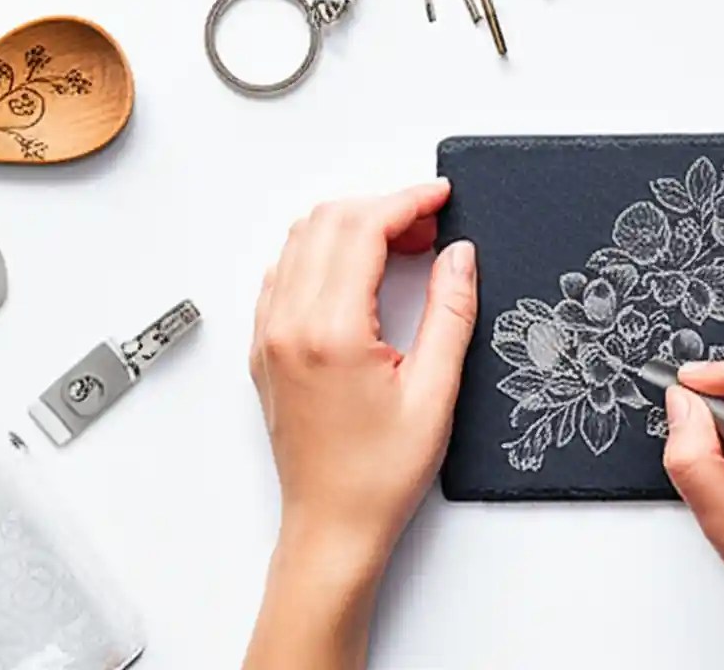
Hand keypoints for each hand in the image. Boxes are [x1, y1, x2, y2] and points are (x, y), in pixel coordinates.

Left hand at [244, 180, 476, 669]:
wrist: (333, 526)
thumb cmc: (380, 475)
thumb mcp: (434, 392)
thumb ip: (449, 312)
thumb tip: (459, 254)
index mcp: (328, 331)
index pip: (361, 228)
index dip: (407, 201)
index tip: (441, 197)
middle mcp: (286, 325)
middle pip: (326, 222)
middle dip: (382, 208)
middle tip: (431, 227)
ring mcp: (267, 335)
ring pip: (300, 242)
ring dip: (351, 227)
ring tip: (403, 249)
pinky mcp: (264, 349)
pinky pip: (284, 274)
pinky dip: (322, 255)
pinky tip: (359, 276)